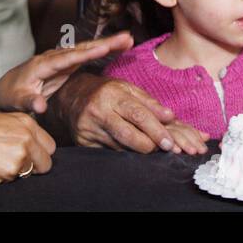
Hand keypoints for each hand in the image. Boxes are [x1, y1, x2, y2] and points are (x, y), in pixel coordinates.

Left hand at [0, 33, 134, 113]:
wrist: (6, 89)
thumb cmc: (10, 96)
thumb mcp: (16, 101)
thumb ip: (28, 102)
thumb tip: (40, 107)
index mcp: (42, 64)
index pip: (67, 58)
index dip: (85, 54)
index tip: (103, 49)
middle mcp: (54, 57)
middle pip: (82, 48)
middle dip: (104, 43)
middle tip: (126, 37)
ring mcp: (61, 59)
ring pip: (87, 49)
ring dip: (107, 44)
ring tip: (128, 39)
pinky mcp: (67, 64)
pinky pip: (87, 55)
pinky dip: (103, 51)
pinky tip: (119, 48)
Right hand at [0, 110, 56, 183]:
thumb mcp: (4, 120)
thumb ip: (22, 132)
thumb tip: (33, 147)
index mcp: (28, 123)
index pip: (50, 146)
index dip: (40, 154)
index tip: (31, 157)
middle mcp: (28, 138)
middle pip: (46, 163)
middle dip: (35, 167)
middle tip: (17, 166)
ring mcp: (20, 155)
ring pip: (28, 174)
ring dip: (16, 172)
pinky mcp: (9, 170)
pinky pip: (11, 180)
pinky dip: (1, 177)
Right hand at [56, 72, 208, 154]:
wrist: (72, 96)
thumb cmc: (107, 92)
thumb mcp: (128, 89)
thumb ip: (149, 102)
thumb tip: (170, 116)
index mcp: (113, 95)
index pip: (138, 115)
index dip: (156, 130)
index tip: (170, 143)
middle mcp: (99, 112)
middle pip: (128, 135)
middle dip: (149, 145)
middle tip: (164, 149)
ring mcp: (88, 130)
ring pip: (119, 147)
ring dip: (138, 151)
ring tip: (151, 149)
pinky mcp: (82, 143)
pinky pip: (108, 153)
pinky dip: (123, 154)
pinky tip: (131, 152)